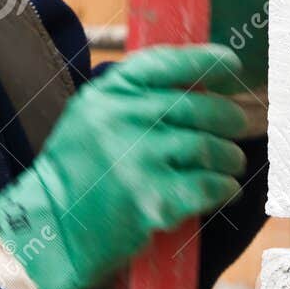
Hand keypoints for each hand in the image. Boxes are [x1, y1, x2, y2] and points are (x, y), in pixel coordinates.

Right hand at [0, 43, 248, 288]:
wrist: (51, 227)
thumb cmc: (78, 169)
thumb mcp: (92, 115)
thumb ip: (135, 95)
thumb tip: (199, 82)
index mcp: (108, 94)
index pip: (169, 63)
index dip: (207, 61)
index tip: (231, 65)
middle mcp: (122, 120)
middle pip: (198, 108)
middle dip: (228, 117)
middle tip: (238, 124)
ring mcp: (138, 161)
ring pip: (209, 148)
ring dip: (229, 156)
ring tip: (231, 161)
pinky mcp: (152, 200)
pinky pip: (208, 186)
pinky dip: (224, 187)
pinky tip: (225, 188)